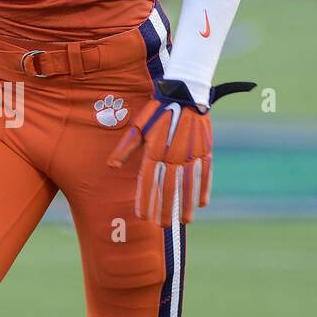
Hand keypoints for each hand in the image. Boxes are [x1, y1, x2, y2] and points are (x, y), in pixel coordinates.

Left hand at [108, 78, 254, 224]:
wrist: (185, 91)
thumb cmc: (157, 109)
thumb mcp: (138, 125)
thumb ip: (125, 147)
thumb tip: (111, 166)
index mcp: (155, 149)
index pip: (149, 180)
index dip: (145, 199)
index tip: (142, 216)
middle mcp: (174, 154)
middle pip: (169, 188)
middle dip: (164, 209)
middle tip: (161, 226)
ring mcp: (192, 153)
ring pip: (189, 185)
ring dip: (186, 204)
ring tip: (183, 222)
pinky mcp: (205, 148)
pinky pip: (205, 173)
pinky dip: (204, 188)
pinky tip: (201, 204)